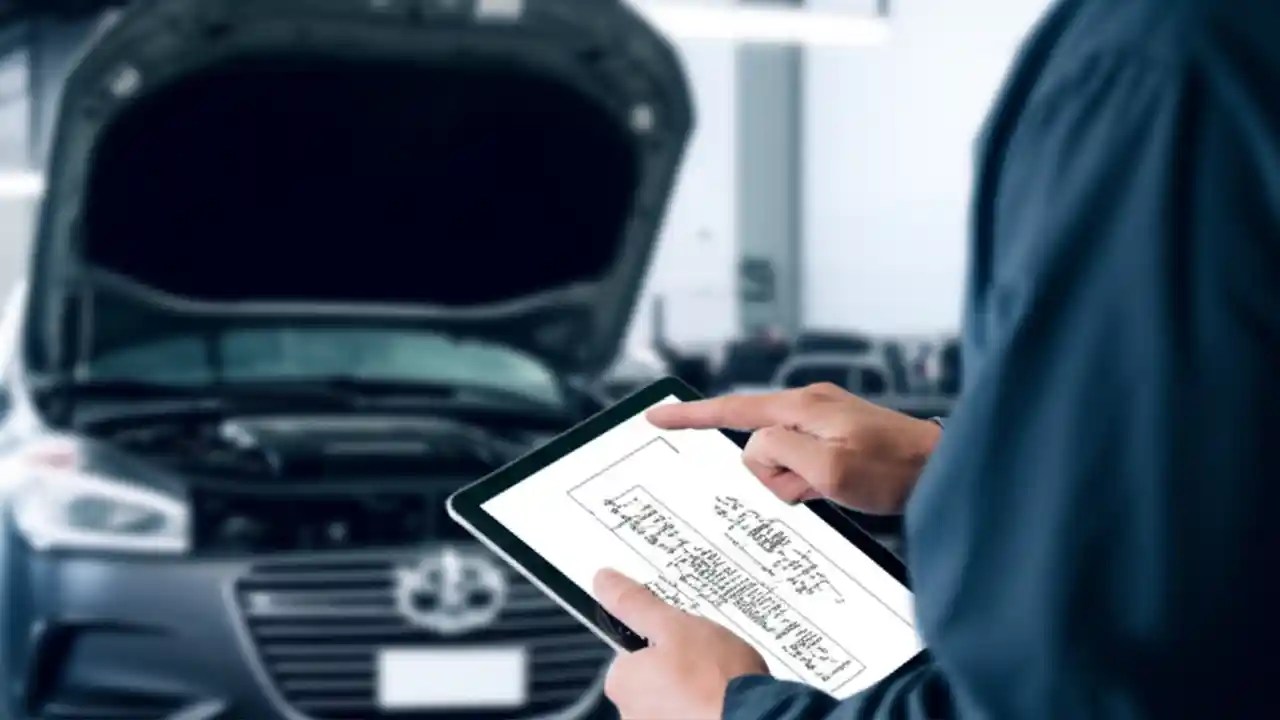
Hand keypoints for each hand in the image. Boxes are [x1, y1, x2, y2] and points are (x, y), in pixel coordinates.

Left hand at [595, 568, 767, 719]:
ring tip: (722, 684)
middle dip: (676, 671)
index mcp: (622, 682)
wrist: (757, 718)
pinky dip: (701, 712)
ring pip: (672, 703)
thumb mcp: (674, 625)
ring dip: (691, 695)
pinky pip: (688, 717)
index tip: (685, 641)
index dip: (660, 643)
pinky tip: (724, 703)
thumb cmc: (715, 676)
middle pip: (651, 682)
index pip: (631, 655)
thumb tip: (603, 581)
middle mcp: (629, 715)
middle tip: (709, 661)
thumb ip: (635, 604)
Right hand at [647, 383, 940, 514]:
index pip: (731, 409)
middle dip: (771, 474)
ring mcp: (823, 420)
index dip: (691, 416)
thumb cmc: (895, 469)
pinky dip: (806, 481)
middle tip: (808, 488)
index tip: (659, 416)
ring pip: (779, 458)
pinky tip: (833, 489)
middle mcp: (808, 406)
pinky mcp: (835, 437)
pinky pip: (800, 463)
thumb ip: (780, 454)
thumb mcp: (829, 468)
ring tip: (832, 489)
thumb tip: (757, 451)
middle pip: (757, 442)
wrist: (941, 470)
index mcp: (802, 407)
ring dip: (794, 482)